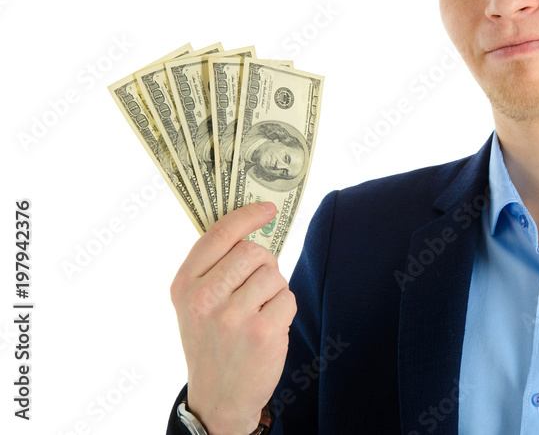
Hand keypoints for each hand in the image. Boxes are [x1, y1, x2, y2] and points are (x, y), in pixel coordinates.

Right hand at [170, 202, 296, 434]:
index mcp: (184, 284)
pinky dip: (284, 310)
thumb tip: (252, 226)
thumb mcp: (195, 303)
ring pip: (274, 274)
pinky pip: (288, 298)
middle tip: (255, 287)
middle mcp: (204, 298)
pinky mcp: (262, 331)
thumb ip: (215, 267)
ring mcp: (233, 316)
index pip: (219, 233)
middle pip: (253, 251)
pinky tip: (267, 328)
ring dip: (274, 290)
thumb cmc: (212, 341)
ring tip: (258, 312)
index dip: (247, 215)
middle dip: (263, 264)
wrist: (218, 397)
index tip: (267, 208)